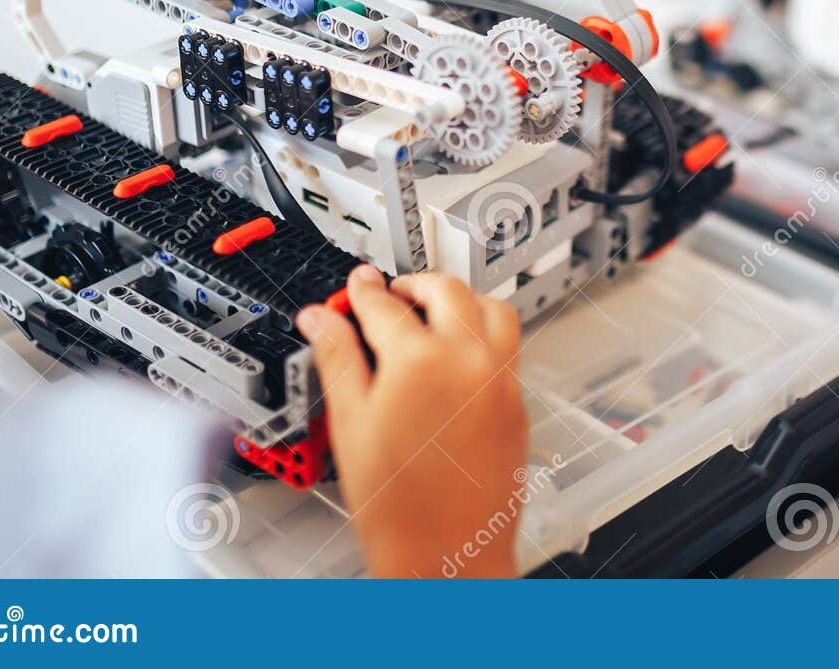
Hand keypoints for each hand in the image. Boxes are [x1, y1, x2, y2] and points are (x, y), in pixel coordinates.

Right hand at [298, 266, 526, 577]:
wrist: (447, 556)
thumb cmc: (399, 507)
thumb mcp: (350, 424)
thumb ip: (337, 360)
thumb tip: (321, 320)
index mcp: (421, 360)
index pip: (383, 305)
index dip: (361, 292)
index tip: (354, 287)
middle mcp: (470, 360)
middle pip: (445, 290)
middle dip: (413, 284)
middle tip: (390, 292)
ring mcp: (501, 379)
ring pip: (491, 308)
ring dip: (461, 298)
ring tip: (432, 310)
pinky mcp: (518, 401)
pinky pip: (509, 344)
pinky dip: (485, 331)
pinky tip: (461, 349)